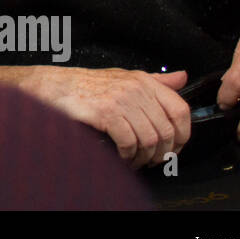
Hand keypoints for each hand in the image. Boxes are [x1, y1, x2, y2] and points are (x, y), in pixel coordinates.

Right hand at [13, 66, 191, 168]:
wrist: (56, 87)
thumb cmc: (88, 85)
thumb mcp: (125, 78)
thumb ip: (156, 82)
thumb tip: (181, 78)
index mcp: (145, 81)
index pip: (180, 110)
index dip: (183, 135)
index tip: (175, 148)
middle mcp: (137, 89)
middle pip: (166, 131)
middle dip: (162, 153)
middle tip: (152, 161)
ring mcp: (122, 100)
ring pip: (149, 139)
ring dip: (144, 158)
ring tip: (135, 161)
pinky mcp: (107, 113)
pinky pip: (129, 142)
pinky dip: (128, 156)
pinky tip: (121, 157)